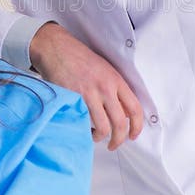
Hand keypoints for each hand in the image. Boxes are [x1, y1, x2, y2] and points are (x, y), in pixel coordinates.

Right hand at [30, 23, 144, 149]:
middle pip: (119, 123)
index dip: (136, 127)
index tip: (132, 136)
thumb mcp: (106, 70)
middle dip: (118, 140)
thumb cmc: (81, 59)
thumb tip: (124, 114)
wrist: (58, 49)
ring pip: (102, 127)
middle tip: (113, 145)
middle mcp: (105, 88)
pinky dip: (84, 130)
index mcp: (116, 81)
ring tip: (95, 136)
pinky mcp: (73, 99)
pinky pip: (83, 123)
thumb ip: (116, 90)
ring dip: (99, 137)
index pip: (135, 109)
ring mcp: (89, 94)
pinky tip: (82, 127)